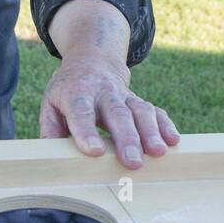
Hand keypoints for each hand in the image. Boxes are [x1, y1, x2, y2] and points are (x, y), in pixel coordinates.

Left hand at [39, 51, 181, 169]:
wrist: (92, 60)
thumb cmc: (68, 90)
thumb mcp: (50, 103)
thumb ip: (50, 129)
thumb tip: (51, 157)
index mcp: (76, 94)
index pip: (81, 112)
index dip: (86, 132)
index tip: (94, 152)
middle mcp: (103, 93)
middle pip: (117, 113)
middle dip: (126, 138)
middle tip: (133, 162)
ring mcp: (124, 95)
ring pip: (140, 111)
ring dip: (151, 132)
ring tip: (158, 152)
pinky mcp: (138, 101)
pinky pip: (155, 111)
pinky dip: (165, 125)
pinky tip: (173, 141)